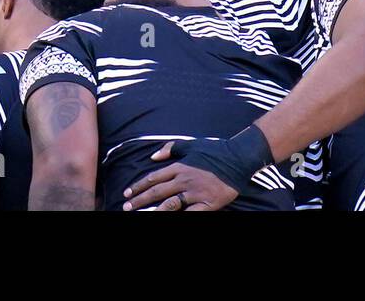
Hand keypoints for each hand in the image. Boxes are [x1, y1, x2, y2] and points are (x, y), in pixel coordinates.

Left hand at [122, 140, 238, 210]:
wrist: (238, 158)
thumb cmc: (215, 150)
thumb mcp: (191, 144)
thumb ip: (171, 149)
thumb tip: (153, 156)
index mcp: (179, 166)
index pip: (154, 178)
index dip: (138, 186)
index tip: (127, 193)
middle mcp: (184, 180)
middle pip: (157, 192)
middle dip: (139, 200)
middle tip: (126, 207)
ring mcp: (195, 192)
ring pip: (169, 205)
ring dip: (153, 211)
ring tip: (140, 216)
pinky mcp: (207, 204)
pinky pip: (189, 214)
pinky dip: (178, 218)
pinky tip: (168, 219)